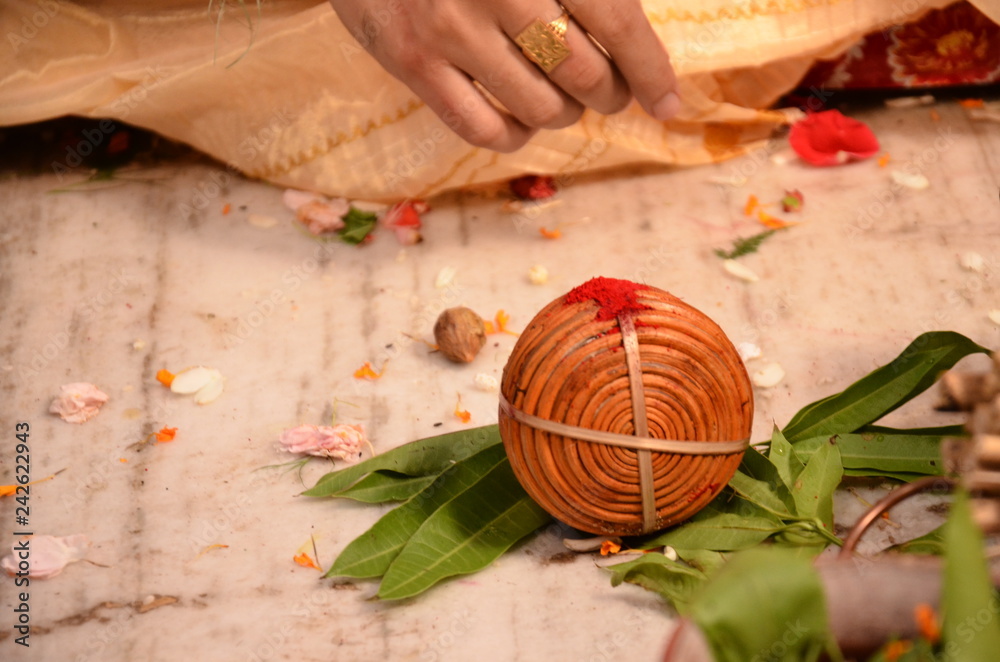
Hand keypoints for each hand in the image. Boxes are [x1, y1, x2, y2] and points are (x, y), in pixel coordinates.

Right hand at [329, 0, 678, 151]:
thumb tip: (634, 37)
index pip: (618, 22)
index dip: (651, 71)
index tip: (667, 102)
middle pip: (584, 74)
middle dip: (611, 94)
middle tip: (609, 92)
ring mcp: (449, 28)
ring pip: (540, 108)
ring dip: (566, 114)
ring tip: (563, 99)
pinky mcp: (412, 61)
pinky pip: (483, 129)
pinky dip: (516, 135)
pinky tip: (522, 120)